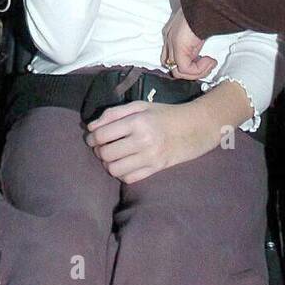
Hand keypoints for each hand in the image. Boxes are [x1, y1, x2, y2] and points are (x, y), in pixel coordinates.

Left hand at [85, 99, 215, 182]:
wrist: (194, 127)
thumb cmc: (164, 114)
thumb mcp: (140, 105)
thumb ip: (113, 113)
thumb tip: (91, 127)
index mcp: (137, 121)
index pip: (102, 135)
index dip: (91, 138)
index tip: (91, 137)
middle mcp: (143, 140)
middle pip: (106, 153)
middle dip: (98, 151)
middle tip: (101, 146)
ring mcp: (150, 157)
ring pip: (114, 169)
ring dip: (108, 163)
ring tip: (112, 156)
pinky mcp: (156, 169)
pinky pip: (128, 178)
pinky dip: (121, 173)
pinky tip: (124, 164)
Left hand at [161, 5, 216, 80]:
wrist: (206, 4)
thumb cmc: (206, 13)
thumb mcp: (198, 32)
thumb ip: (195, 45)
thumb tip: (204, 59)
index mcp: (172, 35)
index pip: (171, 59)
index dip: (188, 67)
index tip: (204, 62)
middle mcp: (169, 40)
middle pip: (174, 68)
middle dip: (193, 72)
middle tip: (208, 65)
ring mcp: (172, 44)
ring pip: (179, 72)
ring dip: (198, 72)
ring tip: (210, 63)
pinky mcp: (178, 47)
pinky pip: (185, 69)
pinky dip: (200, 69)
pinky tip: (210, 60)